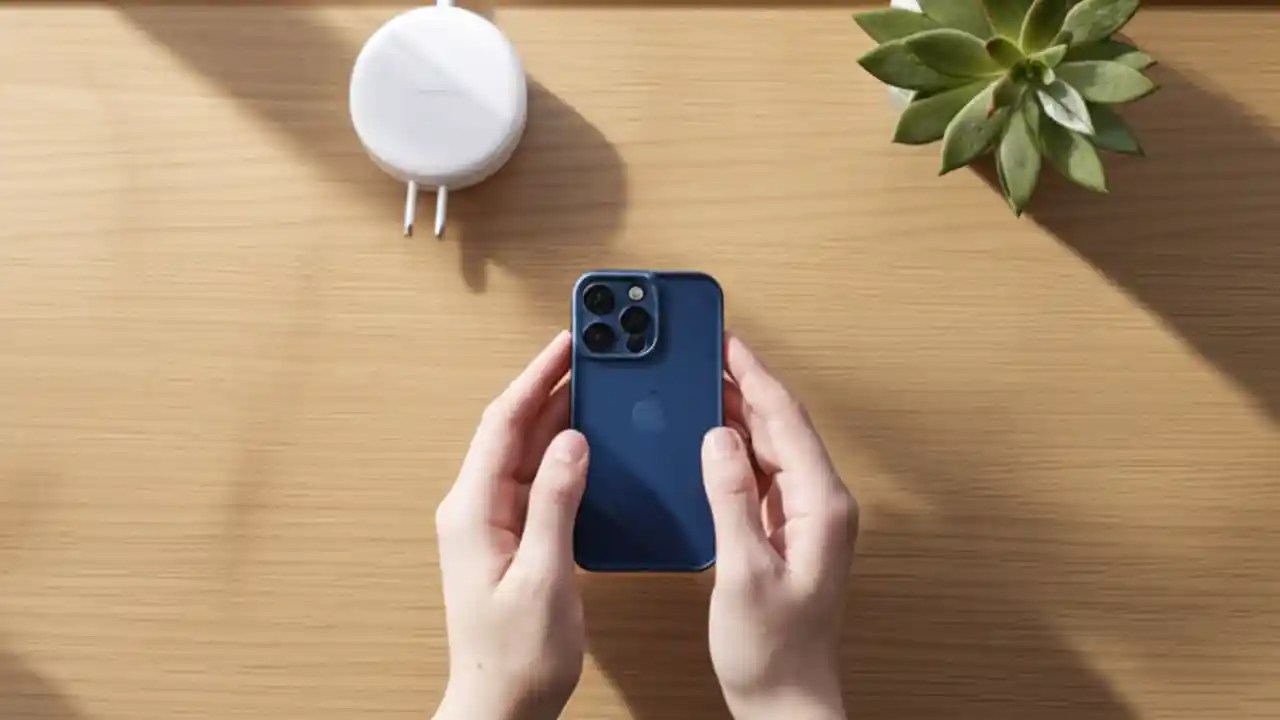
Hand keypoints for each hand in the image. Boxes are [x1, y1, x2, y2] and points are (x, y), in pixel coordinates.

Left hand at [433, 332, 586, 719]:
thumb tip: (572, 443)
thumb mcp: (543, 577)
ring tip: (597, 384)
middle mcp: (475, 508)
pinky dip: (563, 454)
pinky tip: (590, 443)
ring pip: (526, 451)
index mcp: (473, 510)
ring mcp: (490, 521)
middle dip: (552, 386)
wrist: (500, 707)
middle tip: (592, 353)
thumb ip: (555, 504)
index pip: (504, 423)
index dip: (537, 377)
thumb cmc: (514, 656)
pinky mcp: (509, 537)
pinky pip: (536, 479)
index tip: (567, 342)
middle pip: (514, 428)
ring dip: (559, 417)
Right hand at [702, 336, 857, 719]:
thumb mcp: (743, 572)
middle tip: (704, 353)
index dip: (756, 376)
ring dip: (740, 415)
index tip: (727, 342)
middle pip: (782, 427)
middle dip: (745, 386)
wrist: (786, 700)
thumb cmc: (772, 651)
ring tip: (702, 384)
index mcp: (822, 507)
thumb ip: (731, 500)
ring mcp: (807, 518)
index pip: (788, 421)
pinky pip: (764, 473)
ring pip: (773, 447)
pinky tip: (711, 440)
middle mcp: (822, 505)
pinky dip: (737, 449)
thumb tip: (720, 438)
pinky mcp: (789, 532)